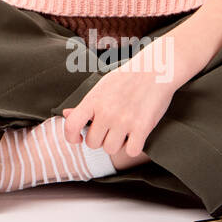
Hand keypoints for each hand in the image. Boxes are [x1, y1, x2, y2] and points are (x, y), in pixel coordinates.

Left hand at [61, 52, 176, 160]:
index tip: (78, 138)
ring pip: (110, 149)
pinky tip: (136, 137)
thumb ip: (85, 104)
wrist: (155, 69)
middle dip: (100, 139)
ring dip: (116, 144)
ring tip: (123, 131)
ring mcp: (124, 121)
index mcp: (93, 100)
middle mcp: (106, 112)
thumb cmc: (127, 77)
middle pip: (92, 143)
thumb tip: (66, 114)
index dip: (71, 137)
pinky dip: (133, 147)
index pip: (71, 126)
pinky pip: (131, 151)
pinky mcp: (142, 128)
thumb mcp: (101, 86)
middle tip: (109, 130)